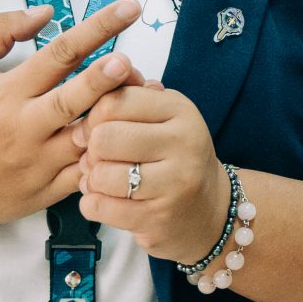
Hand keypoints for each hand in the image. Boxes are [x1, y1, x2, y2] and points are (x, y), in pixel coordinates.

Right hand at [0, 0, 146, 233]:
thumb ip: (0, 32)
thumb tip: (46, 12)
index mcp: (8, 92)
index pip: (59, 53)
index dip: (97, 28)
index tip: (128, 8)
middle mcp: (26, 126)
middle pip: (76, 98)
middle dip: (108, 78)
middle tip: (132, 63)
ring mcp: (39, 162)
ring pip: (89, 139)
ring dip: (119, 118)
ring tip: (147, 96)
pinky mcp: (47, 191)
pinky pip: (87, 175)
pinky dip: (109, 159)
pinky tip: (130, 140)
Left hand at [71, 80, 229, 263]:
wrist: (210, 211)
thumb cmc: (176, 158)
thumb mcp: (165, 118)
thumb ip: (132, 97)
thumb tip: (95, 83)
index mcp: (181, 111)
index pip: (116, 100)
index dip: (93, 115)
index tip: (95, 128)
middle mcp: (183, 143)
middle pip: (104, 137)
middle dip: (91, 150)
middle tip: (98, 157)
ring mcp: (174, 183)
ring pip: (100, 175)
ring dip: (91, 180)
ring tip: (103, 180)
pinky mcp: (158, 218)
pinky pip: (99, 207)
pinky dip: (92, 204)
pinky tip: (106, 200)